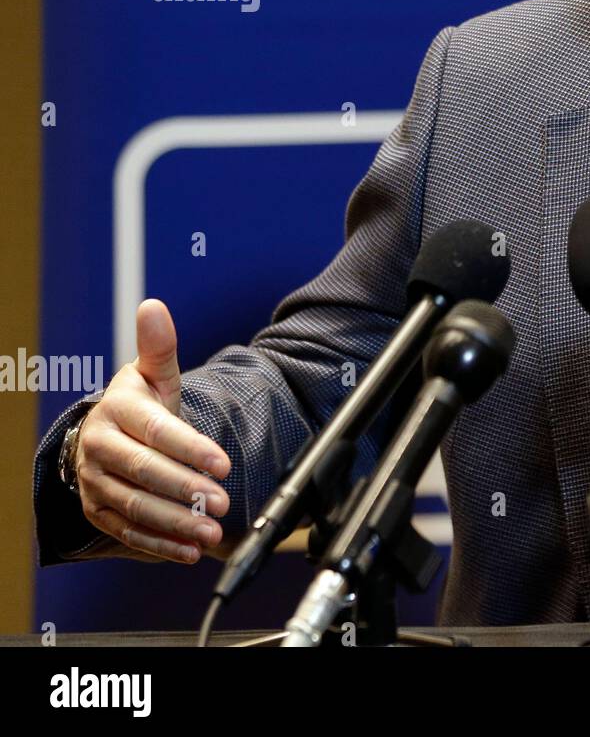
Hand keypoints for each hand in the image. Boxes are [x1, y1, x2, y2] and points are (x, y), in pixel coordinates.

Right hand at [75, 299, 231, 562]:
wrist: (104, 432)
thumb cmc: (138, 403)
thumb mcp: (153, 373)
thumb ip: (160, 346)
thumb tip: (154, 307)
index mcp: (118, 410)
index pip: (157, 432)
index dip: (191, 449)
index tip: (224, 463)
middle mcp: (101, 447)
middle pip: (145, 474)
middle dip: (187, 490)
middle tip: (224, 502)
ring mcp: (96, 482)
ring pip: (136, 507)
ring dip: (176, 523)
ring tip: (212, 531)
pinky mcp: (98, 510)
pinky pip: (127, 532)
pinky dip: (158, 544)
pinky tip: (188, 551)